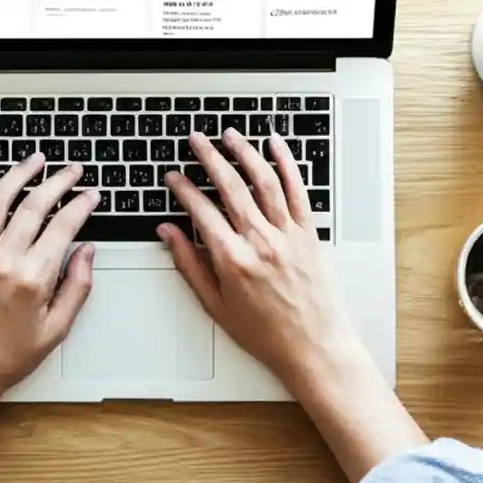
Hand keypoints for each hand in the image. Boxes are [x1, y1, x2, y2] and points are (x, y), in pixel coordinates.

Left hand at [0, 154, 99, 397]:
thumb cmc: (7, 356)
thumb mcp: (56, 329)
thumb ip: (77, 286)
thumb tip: (88, 252)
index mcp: (33, 278)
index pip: (64, 226)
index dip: (81, 204)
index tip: (90, 195)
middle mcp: (3, 261)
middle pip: (35, 205)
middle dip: (58, 181)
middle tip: (71, 171)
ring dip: (19, 174)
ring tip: (34, 161)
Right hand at [159, 129, 426, 481]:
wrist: (313, 346)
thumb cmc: (266, 333)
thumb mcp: (215, 305)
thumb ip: (189, 264)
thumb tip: (168, 233)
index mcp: (233, 260)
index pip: (201, 211)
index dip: (183, 189)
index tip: (173, 177)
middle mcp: (261, 242)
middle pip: (230, 187)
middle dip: (209, 158)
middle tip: (196, 140)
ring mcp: (288, 235)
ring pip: (263, 181)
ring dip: (244, 153)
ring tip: (230, 135)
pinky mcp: (309, 234)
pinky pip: (298, 190)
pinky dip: (287, 164)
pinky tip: (276, 145)